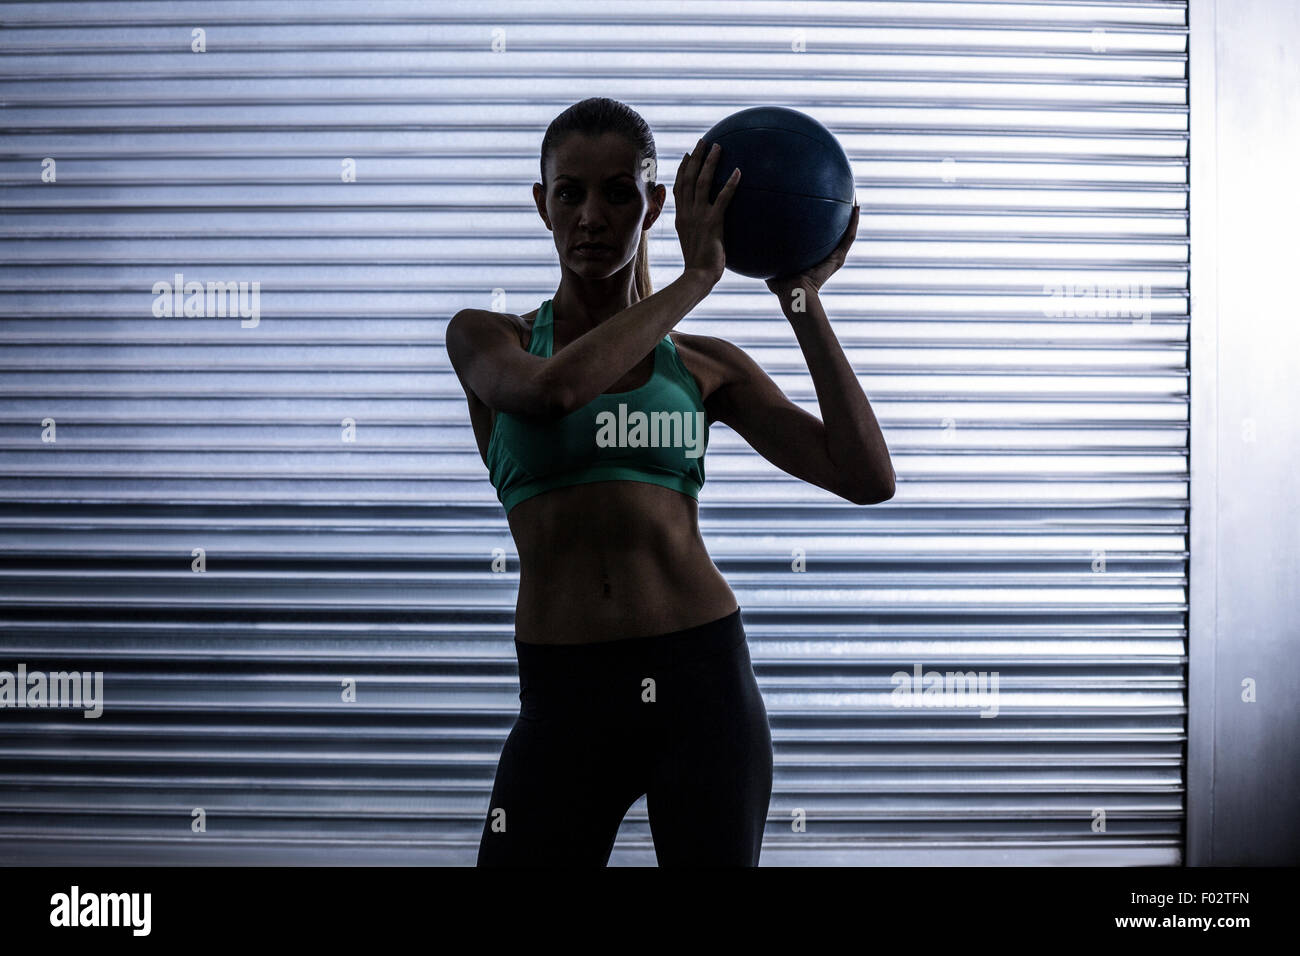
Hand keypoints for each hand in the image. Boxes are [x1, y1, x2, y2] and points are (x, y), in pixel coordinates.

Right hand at [675, 138, 740, 285]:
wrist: (698, 276)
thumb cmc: (699, 264)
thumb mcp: (693, 242)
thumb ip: (697, 229)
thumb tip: (706, 226)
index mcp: (681, 217)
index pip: (679, 187)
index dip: (682, 169)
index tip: (687, 155)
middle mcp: (687, 213)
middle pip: (688, 178)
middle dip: (695, 157)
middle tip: (703, 142)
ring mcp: (698, 216)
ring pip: (702, 182)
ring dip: (710, 162)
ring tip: (718, 147)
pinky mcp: (712, 222)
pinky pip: (722, 198)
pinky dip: (730, 184)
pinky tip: (738, 172)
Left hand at [765, 203, 858, 299]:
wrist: (794, 292)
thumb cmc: (782, 284)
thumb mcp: (773, 263)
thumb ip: (767, 250)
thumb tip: (754, 236)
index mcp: (814, 258)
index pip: (821, 239)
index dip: (824, 227)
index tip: (823, 210)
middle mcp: (827, 257)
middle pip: (837, 235)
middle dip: (842, 220)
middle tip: (844, 202)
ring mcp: (835, 258)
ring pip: (848, 234)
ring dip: (853, 218)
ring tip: (855, 200)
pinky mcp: (838, 258)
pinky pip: (849, 238)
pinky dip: (854, 223)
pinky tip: (857, 208)